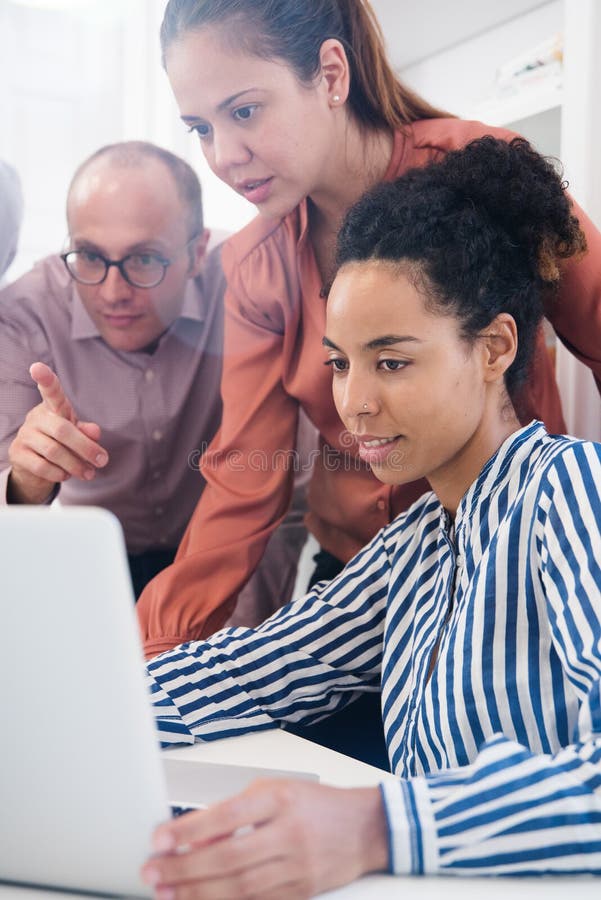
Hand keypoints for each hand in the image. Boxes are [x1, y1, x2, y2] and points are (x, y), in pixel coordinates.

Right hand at [7, 361, 107, 503]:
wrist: (36, 466)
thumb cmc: (62, 443)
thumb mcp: (78, 434)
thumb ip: (87, 432)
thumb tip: (94, 432)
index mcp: (53, 407)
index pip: (50, 390)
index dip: (45, 379)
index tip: (37, 367)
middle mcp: (36, 417)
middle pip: (62, 431)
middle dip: (86, 448)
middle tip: (102, 461)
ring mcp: (24, 435)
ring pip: (54, 452)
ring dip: (76, 465)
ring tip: (89, 473)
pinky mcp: (17, 453)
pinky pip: (42, 466)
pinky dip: (60, 474)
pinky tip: (66, 475)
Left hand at [141, 779, 388, 899]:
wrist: (364, 829)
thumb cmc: (315, 805)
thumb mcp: (274, 790)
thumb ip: (234, 811)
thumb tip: (195, 837)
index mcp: (280, 799)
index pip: (228, 814)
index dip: (191, 829)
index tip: (160, 838)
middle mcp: (289, 833)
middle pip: (229, 857)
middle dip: (184, 868)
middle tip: (153, 871)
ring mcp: (297, 867)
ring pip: (240, 887)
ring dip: (197, 893)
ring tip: (167, 892)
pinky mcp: (301, 893)